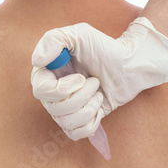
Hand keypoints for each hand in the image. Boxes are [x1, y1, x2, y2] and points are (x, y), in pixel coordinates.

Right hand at [30, 17, 167, 139]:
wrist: (130, 66)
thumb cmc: (105, 48)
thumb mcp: (79, 34)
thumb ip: (53, 40)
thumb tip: (37, 62)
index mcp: (46, 73)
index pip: (40, 91)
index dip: (60, 90)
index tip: (81, 78)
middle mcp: (51, 93)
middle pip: (54, 109)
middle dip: (80, 97)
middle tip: (95, 81)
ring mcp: (64, 108)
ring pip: (65, 122)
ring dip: (89, 107)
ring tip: (99, 92)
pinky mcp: (79, 121)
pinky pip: (75, 133)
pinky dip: (91, 122)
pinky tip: (98, 108)